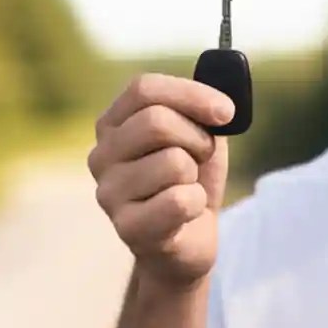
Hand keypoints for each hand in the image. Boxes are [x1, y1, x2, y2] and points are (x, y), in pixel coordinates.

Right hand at [88, 73, 232, 286]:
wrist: (190, 238)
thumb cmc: (191, 178)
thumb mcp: (199, 134)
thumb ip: (203, 109)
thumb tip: (223, 93)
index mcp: (113, 123)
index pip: (143, 89)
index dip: (190, 94)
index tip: (226, 112)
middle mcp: (101, 155)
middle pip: (156, 122)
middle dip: (197, 138)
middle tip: (202, 157)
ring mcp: (108, 193)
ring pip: (173, 162)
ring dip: (195, 176)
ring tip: (186, 188)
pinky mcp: (126, 228)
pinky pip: (179, 201)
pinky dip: (196, 203)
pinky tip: (185, 214)